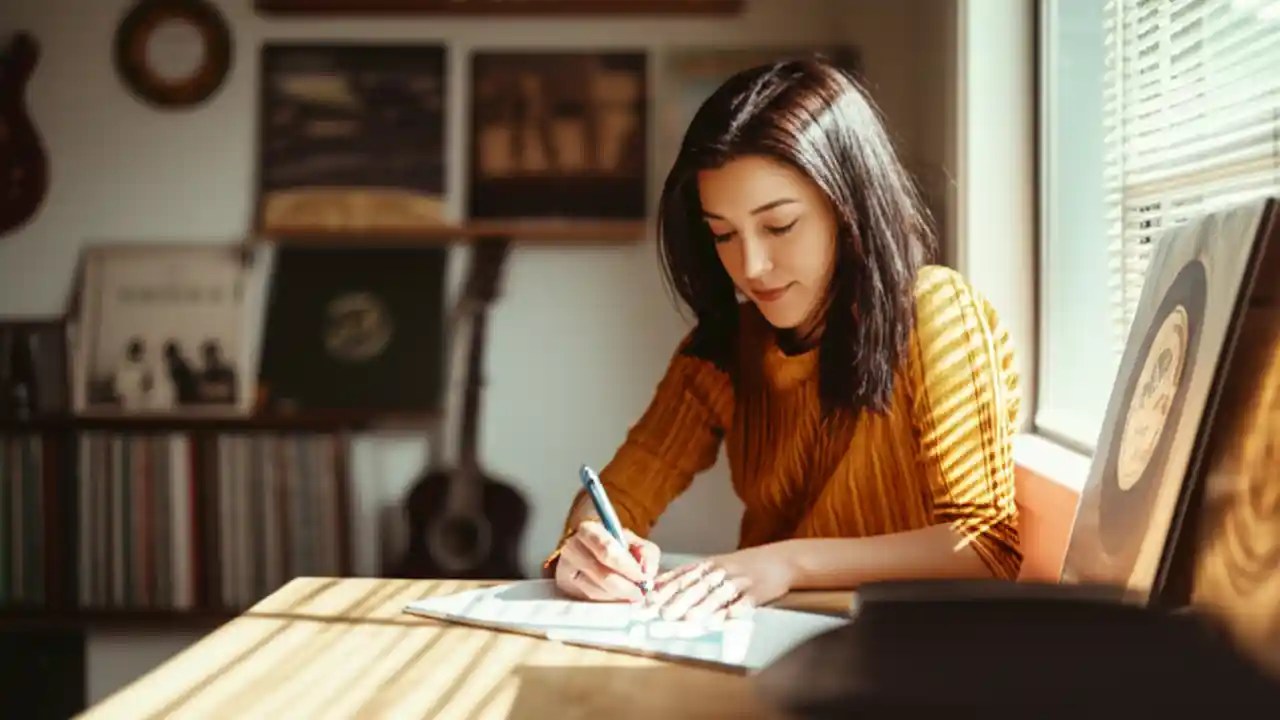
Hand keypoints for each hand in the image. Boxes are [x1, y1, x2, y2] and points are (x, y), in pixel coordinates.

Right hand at [555, 520, 659, 602]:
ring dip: (618, 597)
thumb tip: (648, 572)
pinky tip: (618, 598)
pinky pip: (589, 599)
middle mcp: (572, 549)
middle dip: (626, 587)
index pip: (607, 550)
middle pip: (602, 575)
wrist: (585, 547)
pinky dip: (608, 602)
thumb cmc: (611, 543)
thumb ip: (645, 552)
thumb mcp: (632, 540)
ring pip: (595, 591)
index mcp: (588, 530)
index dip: (628, 567)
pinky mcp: (565, 588)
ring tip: (632, 596)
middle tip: (641, 593)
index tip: (644, 578)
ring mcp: (565, 570)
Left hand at [646, 544, 794, 620]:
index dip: (667, 587)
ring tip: (689, 619)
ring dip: (704, 607)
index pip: (685, 575)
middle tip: (664, 614)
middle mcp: (724, 570)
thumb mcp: (717, 563)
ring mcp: (742, 581)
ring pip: (720, 594)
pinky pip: (745, 602)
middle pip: (699, 585)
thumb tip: (660, 584)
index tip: (651, 600)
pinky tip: (725, 620)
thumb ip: (692, 574)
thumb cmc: (744, 565)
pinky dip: (734, 611)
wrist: (781, 559)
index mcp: (711, 564)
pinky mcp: (759, 593)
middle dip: (681, 600)